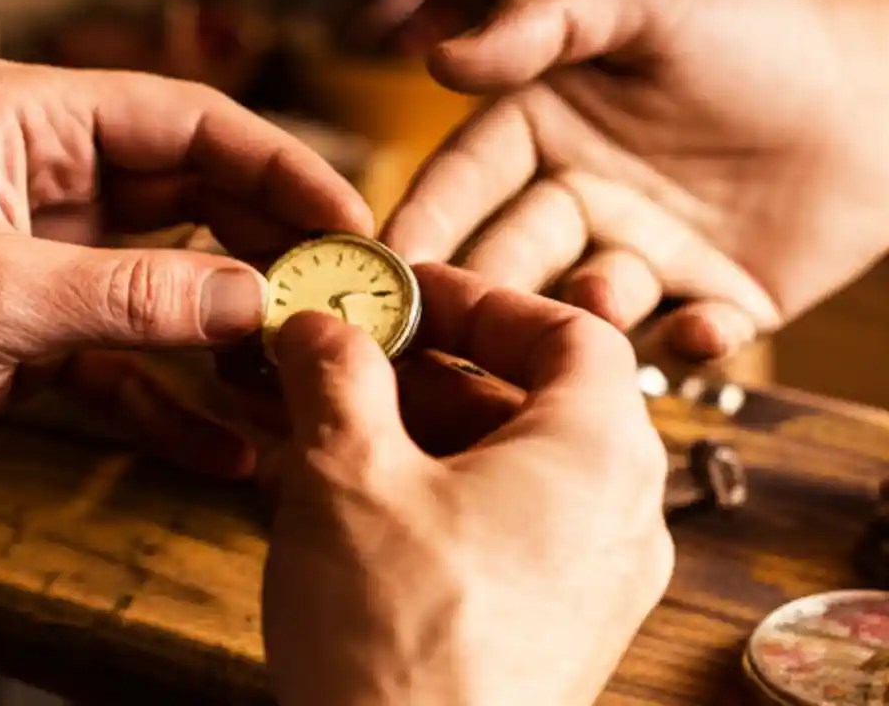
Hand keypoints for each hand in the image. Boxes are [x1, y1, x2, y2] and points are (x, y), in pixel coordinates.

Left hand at [0, 60, 371, 488]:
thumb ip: (133, 295)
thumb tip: (252, 300)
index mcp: (25, 123)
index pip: (182, 123)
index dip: (274, 165)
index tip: (343, 217)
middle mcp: (45, 178)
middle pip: (191, 196)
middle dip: (268, 244)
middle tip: (342, 291)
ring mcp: (48, 256)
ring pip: (172, 277)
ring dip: (232, 323)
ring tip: (300, 362)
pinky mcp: (41, 329)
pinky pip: (131, 356)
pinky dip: (174, 397)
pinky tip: (226, 440)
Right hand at [263, 264, 672, 704]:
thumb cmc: (400, 640)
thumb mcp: (347, 475)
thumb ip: (335, 376)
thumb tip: (319, 326)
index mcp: (598, 454)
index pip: (567, 330)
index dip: (479, 299)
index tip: (404, 295)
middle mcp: (617, 515)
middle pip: (530, 399)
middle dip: (425, 371)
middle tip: (344, 357)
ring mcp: (589, 580)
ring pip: (504, 468)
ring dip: (414, 433)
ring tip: (323, 424)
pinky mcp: (550, 628)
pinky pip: (497, 530)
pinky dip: (430, 495)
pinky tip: (347, 498)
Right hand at [383, 0, 888, 361]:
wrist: (888, 89)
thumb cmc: (764, 31)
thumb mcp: (644, 1)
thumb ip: (544, 20)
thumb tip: (443, 63)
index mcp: (546, 130)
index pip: (465, 179)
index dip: (425, 216)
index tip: (386, 258)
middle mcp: (580, 201)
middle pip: (510, 255)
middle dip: (480, 289)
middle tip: (447, 325)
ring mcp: (640, 257)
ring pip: (585, 305)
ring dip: (589, 310)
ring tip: (609, 293)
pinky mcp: (707, 304)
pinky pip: (680, 337)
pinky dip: (687, 341)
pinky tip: (700, 325)